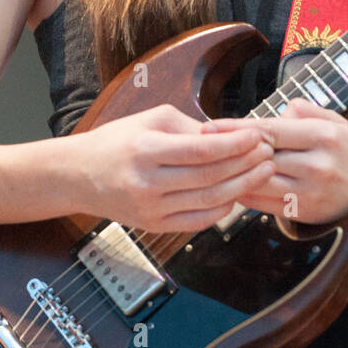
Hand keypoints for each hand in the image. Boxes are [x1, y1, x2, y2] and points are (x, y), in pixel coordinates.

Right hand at [73, 103, 275, 232]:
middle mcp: (147, 183)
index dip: (235, 145)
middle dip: (245, 165)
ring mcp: (150, 209)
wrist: (78, 176)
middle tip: (269, 153)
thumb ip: (191, 129)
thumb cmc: (116, 141)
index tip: (258, 136)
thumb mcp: (151, 120)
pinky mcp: (153, 226)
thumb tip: (230, 135)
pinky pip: (197, 222)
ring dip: (241, 187)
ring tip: (264, 172)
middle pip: (209, 178)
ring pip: (208, 202)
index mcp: (146, 151)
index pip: (202, 151)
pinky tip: (238, 195)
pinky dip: (221, 210)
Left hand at [200, 97, 347, 225]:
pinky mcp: (301, 212)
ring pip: (258, 182)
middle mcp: (317, 164)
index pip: (271, 130)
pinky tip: (226, 184)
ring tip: (207, 165)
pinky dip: (242, 192)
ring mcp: (309, 192)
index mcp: (323, 136)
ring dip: (231, 173)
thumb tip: (279, 110)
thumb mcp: (336, 121)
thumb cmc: (347, 153)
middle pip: (261, 156)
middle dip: (228, 150)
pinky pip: (262, 202)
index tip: (210, 125)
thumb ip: (306, 110)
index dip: (237, 128)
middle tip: (198, 144)